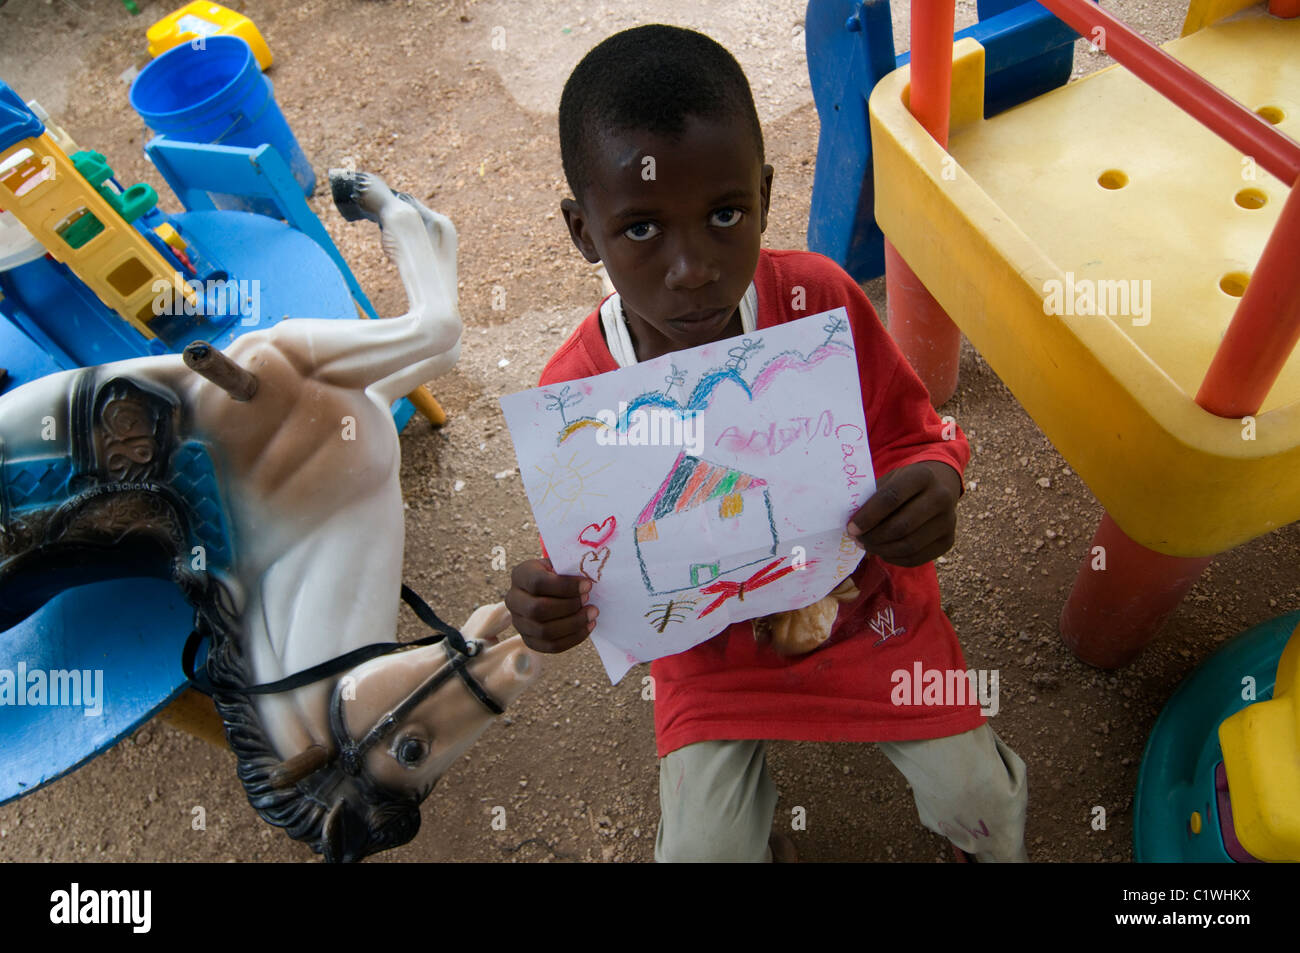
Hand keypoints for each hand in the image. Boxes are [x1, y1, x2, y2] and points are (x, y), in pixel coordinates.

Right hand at [504, 558, 596, 653]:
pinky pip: (551, 646)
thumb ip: (569, 570)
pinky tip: (587, 626)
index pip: (537, 583)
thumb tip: (586, 584)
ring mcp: (519, 622)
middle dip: (569, 606)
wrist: (548, 589)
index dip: (565, 586)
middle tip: (588, 600)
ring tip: (592, 614)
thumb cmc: (558, 574)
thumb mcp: (560, 564)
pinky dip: (573, 638)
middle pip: (538, 609)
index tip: (587, 585)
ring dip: (574, 624)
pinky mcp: (529, 640)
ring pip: (544, 631)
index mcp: (520, 575)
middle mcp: (514, 600)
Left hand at [846, 461, 961, 566]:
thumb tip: (849, 521)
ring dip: (882, 549)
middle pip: (901, 526)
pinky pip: (916, 557)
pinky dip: (894, 558)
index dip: (868, 516)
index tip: (851, 528)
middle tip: (857, 539)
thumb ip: (871, 497)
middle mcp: (941, 497)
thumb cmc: (904, 486)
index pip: (891, 498)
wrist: (938, 488)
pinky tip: (882, 551)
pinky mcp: (948, 541)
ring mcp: (948, 521)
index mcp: (922, 475)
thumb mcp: (889, 480)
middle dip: (874, 537)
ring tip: (867, 546)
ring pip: (909, 545)